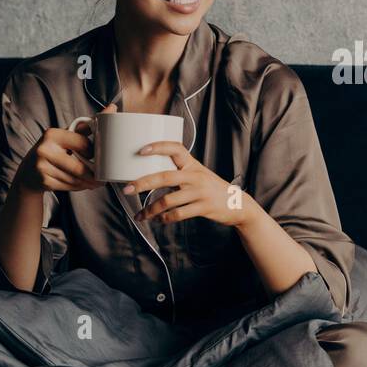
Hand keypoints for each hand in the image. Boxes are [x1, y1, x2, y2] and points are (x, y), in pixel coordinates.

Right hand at [14, 103, 111, 195]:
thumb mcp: (65, 136)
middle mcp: (44, 149)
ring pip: (75, 179)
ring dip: (88, 183)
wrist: (29, 172)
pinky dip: (78, 187)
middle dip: (94, 174)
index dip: (92, 151)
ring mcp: (42, 166)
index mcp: (52, 134)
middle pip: (80, 166)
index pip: (83, 143)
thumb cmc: (53, 150)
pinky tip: (83, 185)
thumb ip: (87, 126)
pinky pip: (68, 186)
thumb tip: (112, 108)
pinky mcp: (43, 181)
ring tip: (95, 183)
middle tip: (103, 178)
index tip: (95, 155)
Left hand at [124, 141, 251, 228]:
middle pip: (164, 177)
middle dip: (142, 183)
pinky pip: (178, 214)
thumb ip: (180, 173)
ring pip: (168, 200)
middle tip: (127, 189)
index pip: (175, 148)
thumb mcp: (200, 175)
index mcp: (193, 164)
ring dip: (150, 209)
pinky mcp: (203, 208)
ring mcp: (200, 192)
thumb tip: (151, 176)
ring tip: (141, 215)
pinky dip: (165, 219)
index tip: (141, 150)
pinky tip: (159, 220)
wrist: (239, 205)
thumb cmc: (213, 189)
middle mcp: (196, 176)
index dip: (158, 147)